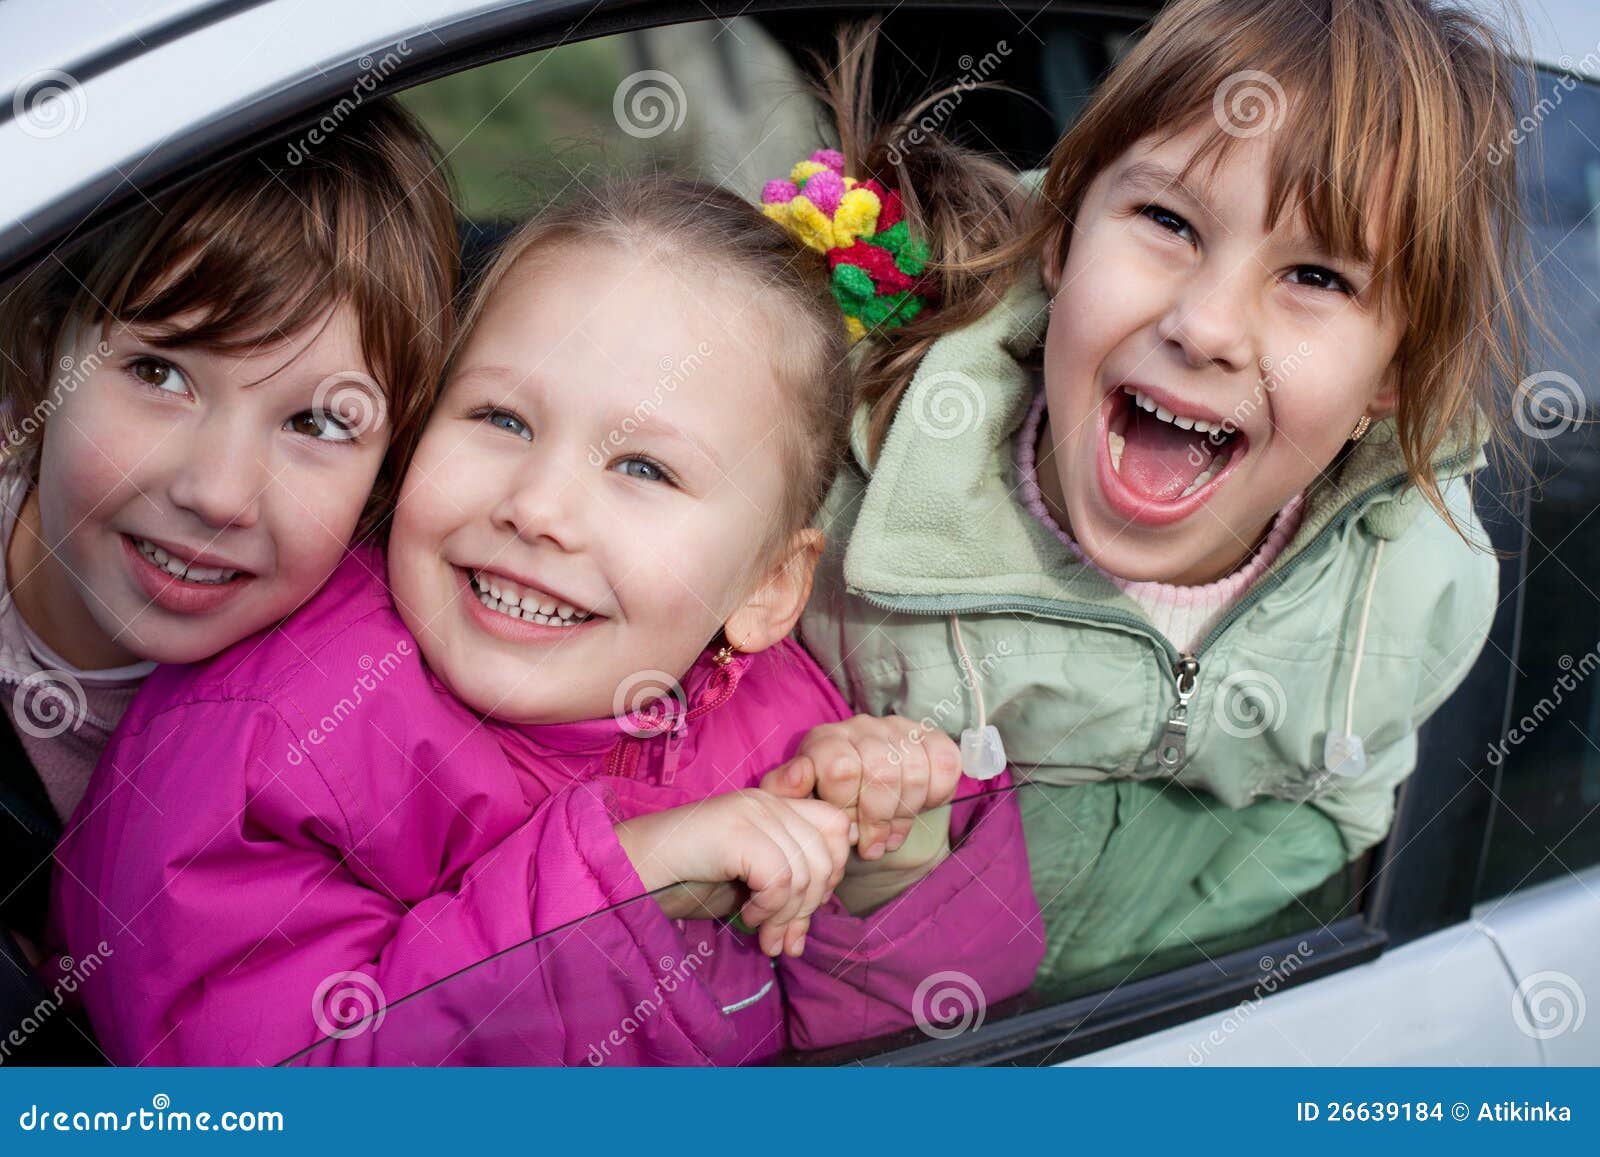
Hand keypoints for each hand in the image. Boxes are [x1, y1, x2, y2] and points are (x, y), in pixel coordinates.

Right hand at [614, 785, 849, 956]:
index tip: (802, 910)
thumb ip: (782, 888)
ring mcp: (752, 812)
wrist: (630, 870)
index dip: (832, 871)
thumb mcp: (745, 882)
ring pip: (806, 870)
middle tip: (784, 938)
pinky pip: (780, 877)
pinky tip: (749, 918)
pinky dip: (770, 907)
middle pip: (828, 852)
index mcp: (774, 805)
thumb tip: (811, 926)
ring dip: (787, 914)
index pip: (836, 826)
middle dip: (812, 905)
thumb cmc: (683, 879)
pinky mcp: (735, 831)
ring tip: (763, 933)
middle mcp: (767, 802)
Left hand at [777, 715, 962, 859]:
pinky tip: (919, 808)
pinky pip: (945, 763)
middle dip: (879, 819)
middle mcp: (861, 727)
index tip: (848, 833)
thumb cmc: (827, 805)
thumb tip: (800, 774)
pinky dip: (937, 793)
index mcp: (825, 741)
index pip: (841, 768)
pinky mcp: (929, 736)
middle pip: (882, 772)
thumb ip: (785, 791)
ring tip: (891, 836)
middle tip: (873, 845)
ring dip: (905, 814)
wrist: (863, 799)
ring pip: (914, 771)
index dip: (848, 808)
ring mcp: (897, 729)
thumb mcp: (797, 803)